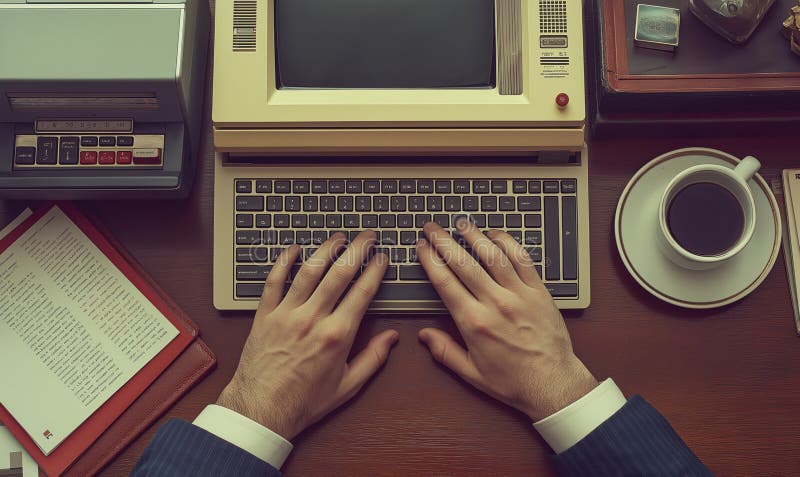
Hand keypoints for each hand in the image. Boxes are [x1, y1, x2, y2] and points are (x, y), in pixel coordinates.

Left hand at [217, 231, 398, 439]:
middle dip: (358, 249)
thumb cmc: (303, 402)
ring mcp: (286, 314)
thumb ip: (373, 359)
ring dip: (326, 249)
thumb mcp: (348, 386)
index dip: (376, 270)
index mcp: (337, 335)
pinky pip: (274, 280)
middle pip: (339, 273)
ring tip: (338, 237)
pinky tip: (294, 248)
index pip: (362, 291)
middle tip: (367, 236)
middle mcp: (313, 319)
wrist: (261, 410)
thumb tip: (392, 338)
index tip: (382, 258)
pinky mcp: (265, 315)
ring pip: (309, 271)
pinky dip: (284, 261)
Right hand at [416, 220, 597, 420]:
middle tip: (432, 227)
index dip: (430, 260)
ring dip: (474, 236)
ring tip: (461, 223)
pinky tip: (496, 235)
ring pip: (492, 255)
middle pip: (464, 263)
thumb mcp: (471, 373)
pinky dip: (507, 243)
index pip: (445, 282)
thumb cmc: (514, 382)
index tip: (422, 247)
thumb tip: (424, 335)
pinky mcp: (539, 292)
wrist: (553, 384)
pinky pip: (522, 260)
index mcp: (474, 322)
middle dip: (444, 241)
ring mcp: (519, 295)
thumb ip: (444, 351)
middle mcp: (495, 303)